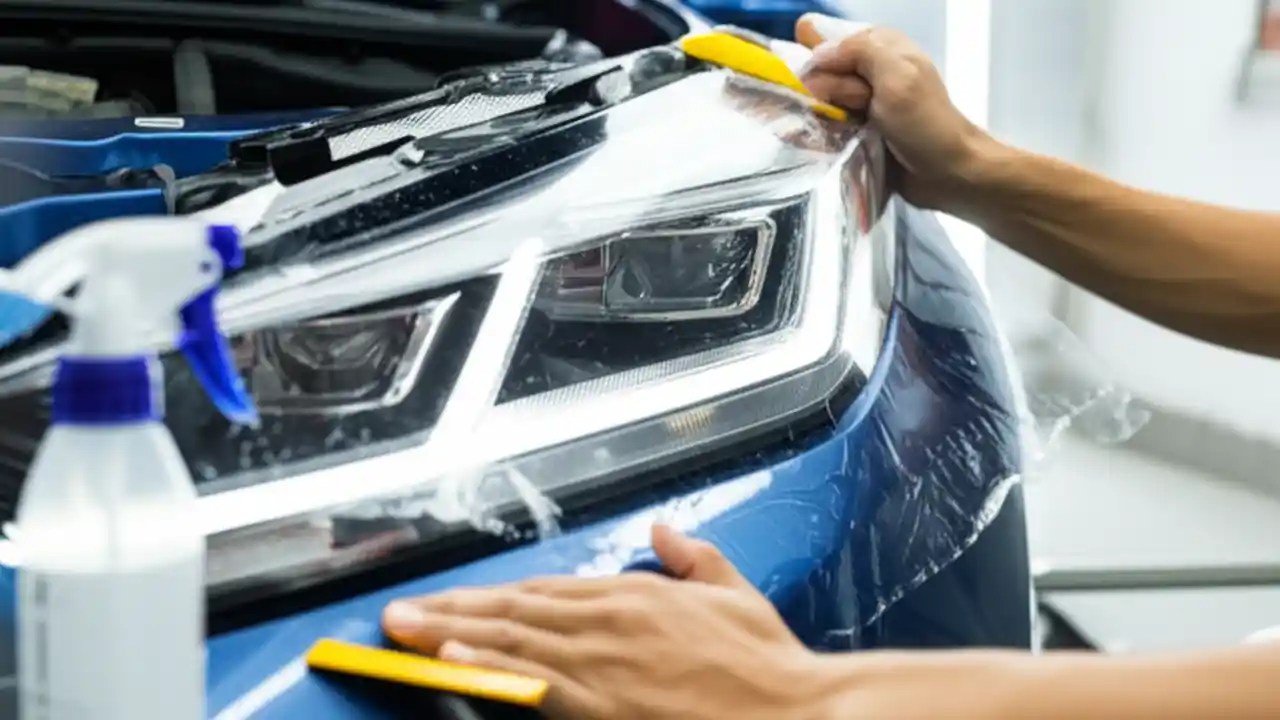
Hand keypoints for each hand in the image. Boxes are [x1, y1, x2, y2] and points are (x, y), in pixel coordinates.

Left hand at [381, 525, 826, 719]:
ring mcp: (604, 663)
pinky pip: (536, 683)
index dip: (493, 597)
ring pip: (512, 641)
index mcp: (636, 594)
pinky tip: (455, 659)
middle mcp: (610, 621)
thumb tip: (665, 530)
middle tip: (396, 614)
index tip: (454, 600)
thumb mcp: (735, 594)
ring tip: (403, 632)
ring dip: (451, 634)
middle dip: (450, 611)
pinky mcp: (604, 705)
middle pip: (514, 610)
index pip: (546, 590)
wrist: (796, 713)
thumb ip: (695, 558)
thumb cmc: (767, 666)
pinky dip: (492, 667)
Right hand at [795, 14, 997, 210]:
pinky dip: (823, 136)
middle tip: (858, 109)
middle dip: (830, 94)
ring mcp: (862, 101)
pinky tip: (831, 145)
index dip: (824, 65)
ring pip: (819, 102)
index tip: (837, 86)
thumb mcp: (896, 75)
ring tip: (849, 133)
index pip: (828, 43)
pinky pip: (825, 125)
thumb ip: (858, 51)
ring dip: (825, 119)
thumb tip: (816, 54)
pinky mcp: (857, 129)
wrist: (947, 173)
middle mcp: (869, 70)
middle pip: (821, 74)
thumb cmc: (924, 124)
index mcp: (881, 47)